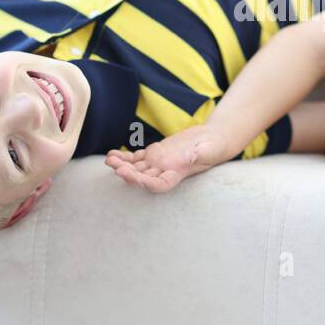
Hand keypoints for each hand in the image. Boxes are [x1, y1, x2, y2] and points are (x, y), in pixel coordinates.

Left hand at [104, 124, 233, 192]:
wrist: (213, 139)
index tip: (136, 178)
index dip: (147, 184)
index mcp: (178, 174)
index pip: (159, 185)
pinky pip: (137, 157)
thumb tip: (189, 157)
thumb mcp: (211, 149)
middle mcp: (165, 171)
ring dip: (122, 165)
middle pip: (143, 177)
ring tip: (109, 160)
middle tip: (117, 168)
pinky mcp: (156, 153)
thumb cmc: (215, 146)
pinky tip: (112, 154)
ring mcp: (159, 163)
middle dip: (129, 174)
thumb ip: (200, 154)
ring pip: (136, 167)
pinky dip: (125, 156)